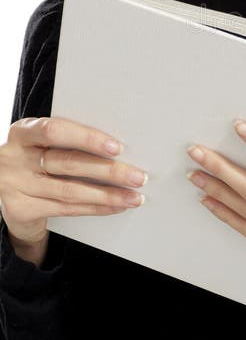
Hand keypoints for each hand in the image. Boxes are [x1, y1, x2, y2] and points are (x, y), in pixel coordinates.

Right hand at [0, 116, 147, 247]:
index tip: (117, 147)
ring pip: (70, 190)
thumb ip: (68, 140)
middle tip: (138, 176)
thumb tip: (118, 148)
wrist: (3, 187)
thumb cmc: (34, 157)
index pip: (55, 130)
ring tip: (134, 196)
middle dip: (109, 171)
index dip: (87, 138)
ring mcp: (14, 185)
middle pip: (67, 163)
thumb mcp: (42, 142)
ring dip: (108, 195)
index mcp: (22, 131)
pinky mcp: (20, 209)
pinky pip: (66, 209)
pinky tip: (115, 206)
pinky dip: (95, 208)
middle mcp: (14, 157)